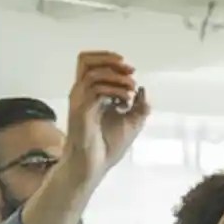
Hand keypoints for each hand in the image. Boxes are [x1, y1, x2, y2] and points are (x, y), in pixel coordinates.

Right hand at [64, 51, 150, 176]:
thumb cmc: (108, 146)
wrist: (95, 165)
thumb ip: (140, 106)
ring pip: (92, 73)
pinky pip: (95, 89)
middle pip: (85, 60)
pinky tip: (125, 102)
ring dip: (117, 78)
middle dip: (110, 60)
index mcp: (91, 93)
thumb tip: (143, 88)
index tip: (131, 71)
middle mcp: (81, 93)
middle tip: (130, 71)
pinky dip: (114, 90)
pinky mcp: (81, 111)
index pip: (91, 63)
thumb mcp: (133, 122)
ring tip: (131, 91)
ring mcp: (79, 101)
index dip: (110, 59)